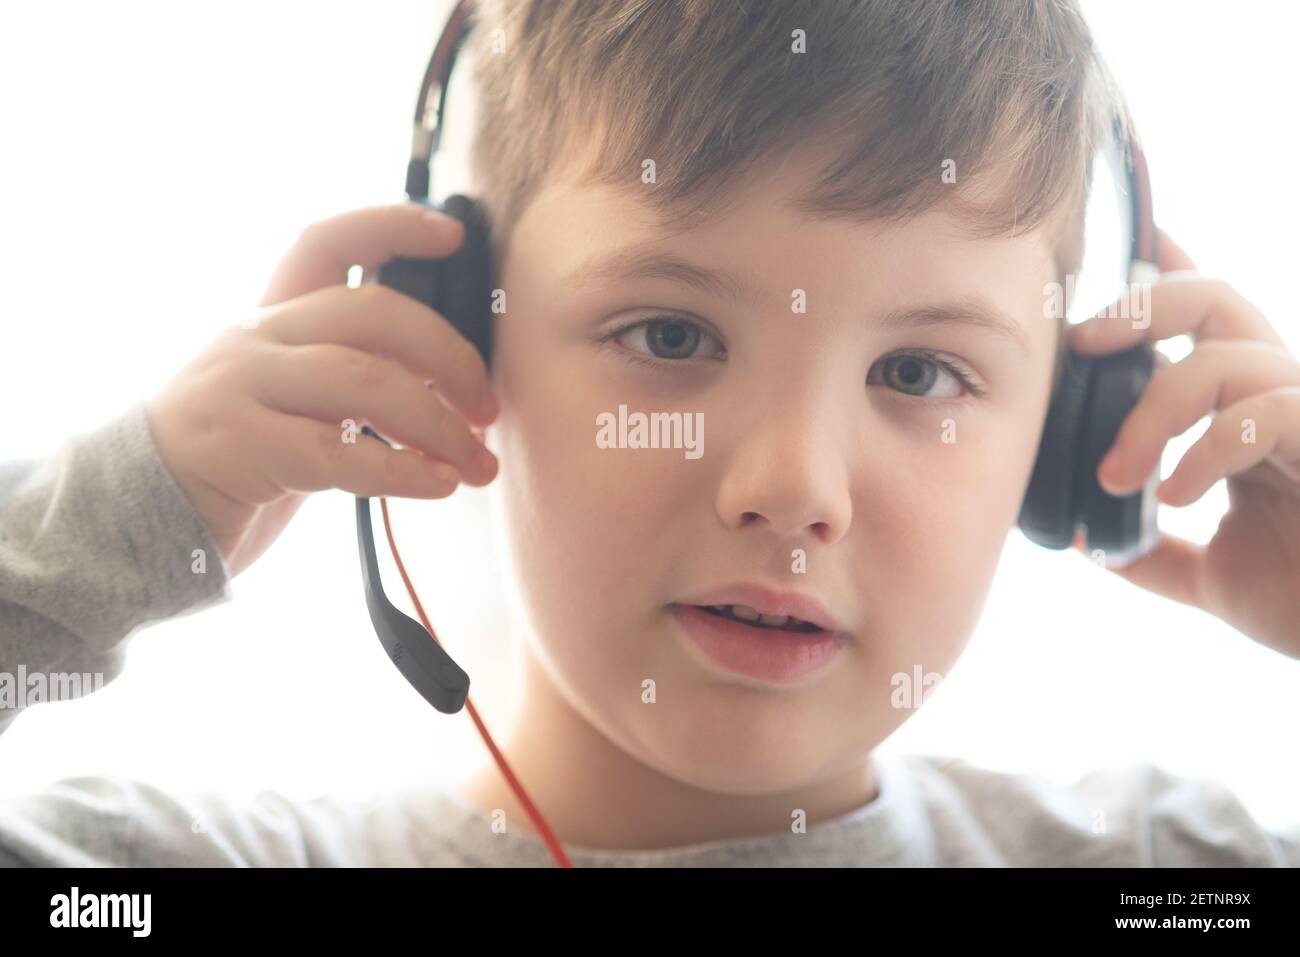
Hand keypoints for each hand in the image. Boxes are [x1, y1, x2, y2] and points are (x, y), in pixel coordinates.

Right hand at [145, 202, 499, 578]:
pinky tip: (438, 486)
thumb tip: (448, 383)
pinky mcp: (238, 449)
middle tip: (488, 407)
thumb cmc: (237, 462)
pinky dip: (402, 471)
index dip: (390, 226)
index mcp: (269, 320)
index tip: (453, 235)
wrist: (137, 521)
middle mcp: (253, 340)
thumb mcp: (287, 402)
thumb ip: (346, 377)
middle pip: (371, 313)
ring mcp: (240, 389)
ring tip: (477, 465)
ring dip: (439, 426)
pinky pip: (340, 454)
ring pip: (364, 383)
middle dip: (448, 356)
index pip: (325, 242)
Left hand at [1068, 228, 1299, 656]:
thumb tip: (1085, 540)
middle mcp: (1285, 398)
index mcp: (1251, 413)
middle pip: (1217, 300)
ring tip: (1116, 476)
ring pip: (1228, 358)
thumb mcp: (1209, 576)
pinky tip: (1176, 495)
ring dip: (1153, 411)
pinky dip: (1209, 447)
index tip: (1127, 240)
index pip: (1209, 324)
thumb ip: (1150, 550)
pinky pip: (1270, 410)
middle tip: (1081, 347)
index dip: (1169, 273)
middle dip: (1142, 309)